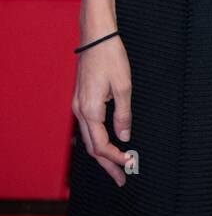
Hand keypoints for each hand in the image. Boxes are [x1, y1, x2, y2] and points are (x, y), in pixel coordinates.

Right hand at [71, 35, 132, 186]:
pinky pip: (88, 127)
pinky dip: (97, 141)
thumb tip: (124, 136)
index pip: (101, 146)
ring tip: (117, 166)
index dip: (115, 159)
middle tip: (121, 179)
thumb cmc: (111, 57)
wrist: (96, 36)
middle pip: (92, 148)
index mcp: (91, 110)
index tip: (129, 165)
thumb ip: (124, 114)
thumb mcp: (124, 86)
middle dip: (107, 165)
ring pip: (88, 139)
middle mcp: (80, 110)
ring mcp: (78, 105)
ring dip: (102, 154)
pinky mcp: (81, 99)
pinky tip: (107, 144)